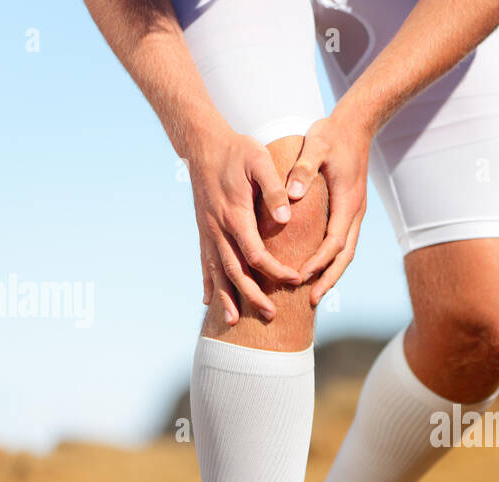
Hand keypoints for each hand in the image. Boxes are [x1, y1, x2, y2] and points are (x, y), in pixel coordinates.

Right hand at [188, 127, 302, 322]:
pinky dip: (207, 283)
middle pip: (235, 271)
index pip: (256, 254)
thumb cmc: (237, 150)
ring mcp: (208, 230)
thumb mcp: (259, 161)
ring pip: (216, 272)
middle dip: (253, 296)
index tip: (295, 279)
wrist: (202, 142)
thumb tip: (285, 216)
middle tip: (271, 315)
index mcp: (235, 215)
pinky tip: (209, 301)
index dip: (276, 271)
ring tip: (234, 322)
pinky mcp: (203, 229)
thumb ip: (274, 188)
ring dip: (225, 297)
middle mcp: (218, 228)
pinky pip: (204, 262)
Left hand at [285, 112, 371, 306]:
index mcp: (347, 201)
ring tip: (314, 295)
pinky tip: (318, 271)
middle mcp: (355, 212)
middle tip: (311, 301)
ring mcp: (355, 213)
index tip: (301, 275)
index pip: (334, 241)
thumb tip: (292, 196)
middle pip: (345, 256)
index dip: (318, 261)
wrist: (356, 124)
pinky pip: (343, 243)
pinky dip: (332, 261)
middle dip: (329, 279)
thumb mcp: (315, 145)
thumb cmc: (332, 134)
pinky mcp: (350, 211)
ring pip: (346, 253)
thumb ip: (303, 169)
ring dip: (332, 275)